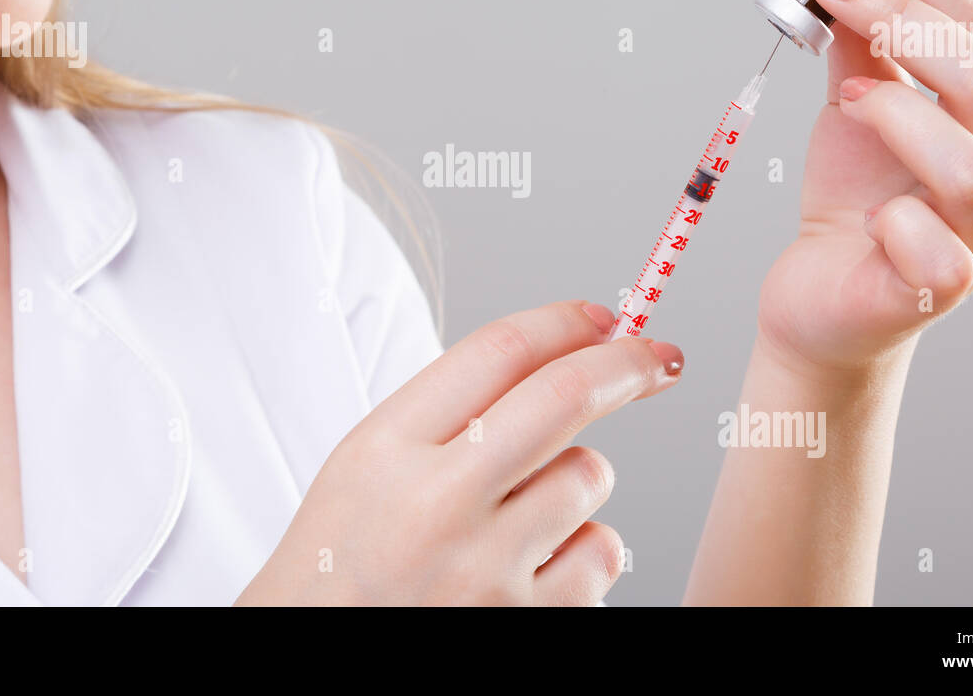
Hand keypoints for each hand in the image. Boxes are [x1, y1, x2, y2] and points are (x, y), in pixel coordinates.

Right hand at [235, 301, 682, 605]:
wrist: (315, 652)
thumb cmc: (344, 562)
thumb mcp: (365, 466)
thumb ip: (447, 412)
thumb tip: (562, 355)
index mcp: (386, 448)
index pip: (500, 350)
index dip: (567, 322)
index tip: (602, 320)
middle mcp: (437, 503)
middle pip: (565, 395)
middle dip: (627, 364)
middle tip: (657, 357)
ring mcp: (485, 570)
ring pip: (589, 477)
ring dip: (575, 482)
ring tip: (516, 519)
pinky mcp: (526, 622)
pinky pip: (600, 551)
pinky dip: (580, 551)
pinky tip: (528, 569)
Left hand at [757, 0, 972, 372]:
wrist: (824, 296)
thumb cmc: (853, 200)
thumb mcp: (856, 105)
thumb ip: (864, 44)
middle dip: (903, 15)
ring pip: (970, 158)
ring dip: (899, 110)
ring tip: (846, 99)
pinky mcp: (942, 290)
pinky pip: (937, 247)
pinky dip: (896, 218)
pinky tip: (869, 213)